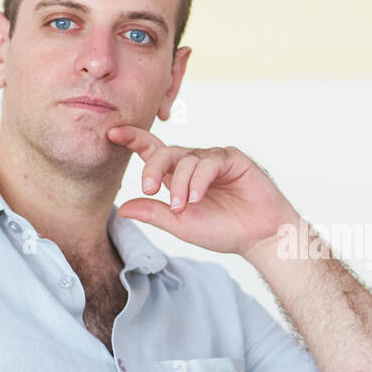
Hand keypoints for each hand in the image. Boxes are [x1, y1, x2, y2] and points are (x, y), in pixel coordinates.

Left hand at [107, 125, 299, 256]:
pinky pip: (209, 162)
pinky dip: (198, 180)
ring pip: (186, 159)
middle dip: (152, 167)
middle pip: (165, 152)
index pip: (153, 152)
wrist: (259, 237)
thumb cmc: (224, 230)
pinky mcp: (233, 159)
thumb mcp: (181, 224)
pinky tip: (197, 198)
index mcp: (179, 177)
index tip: (112, 133)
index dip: (134, 140)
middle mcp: (195, 163)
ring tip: (182, 207)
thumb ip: (154, 213)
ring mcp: (214, 159)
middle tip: (148, 188)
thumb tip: (122, 208)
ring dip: (179, 184)